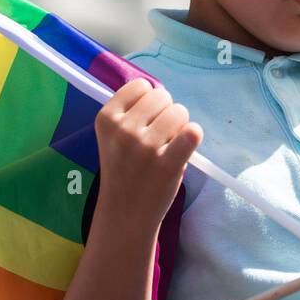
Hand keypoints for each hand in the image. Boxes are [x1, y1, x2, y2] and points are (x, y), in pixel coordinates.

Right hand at [94, 78, 202, 229]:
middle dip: (165, 113)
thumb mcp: (114, 135)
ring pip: (179, 111)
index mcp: (106, 119)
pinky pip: (192, 133)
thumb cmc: (125, 169)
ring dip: (179, 126)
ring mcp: (144, 148)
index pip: (141, 85)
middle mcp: (122, 130)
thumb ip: (132, 111)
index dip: (148, 102)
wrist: (125, 213)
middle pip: (162, 96)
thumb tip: (161, 90)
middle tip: (157, 138)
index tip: (143, 122)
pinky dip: (193, 135)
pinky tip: (184, 146)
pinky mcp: (166, 164)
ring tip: (167, 147)